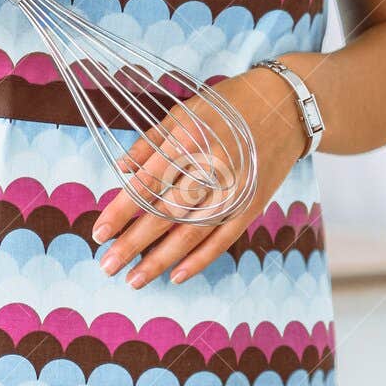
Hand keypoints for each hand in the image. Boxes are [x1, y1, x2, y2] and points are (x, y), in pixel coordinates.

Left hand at [91, 65, 309, 288]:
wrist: (286, 105)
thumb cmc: (229, 106)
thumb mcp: (185, 111)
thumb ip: (152, 141)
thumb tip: (122, 169)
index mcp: (188, 137)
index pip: (147, 183)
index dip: (120, 211)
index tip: (98, 234)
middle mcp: (210, 165)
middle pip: (165, 213)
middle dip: (133, 243)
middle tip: (108, 266)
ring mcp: (234, 187)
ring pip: (192, 232)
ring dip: (161, 259)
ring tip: (134, 279)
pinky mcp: (252, 203)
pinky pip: (223, 237)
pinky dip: (200, 259)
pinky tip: (176, 275)